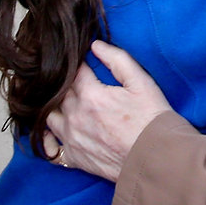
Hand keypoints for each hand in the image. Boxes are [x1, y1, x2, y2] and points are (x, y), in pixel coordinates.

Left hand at [45, 40, 171, 181]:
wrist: (156, 159)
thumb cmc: (152, 119)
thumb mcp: (142, 82)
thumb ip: (117, 59)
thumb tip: (95, 45)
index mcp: (90, 95)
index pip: (74, 72)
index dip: (79, 65)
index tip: (83, 63)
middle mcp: (75, 116)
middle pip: (59, 92)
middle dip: (66, 84)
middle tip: (77, 82)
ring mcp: (71, 138)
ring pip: (49, 116)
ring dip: (55, 107)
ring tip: (65, 103)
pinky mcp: (74, 158)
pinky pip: (50, 146)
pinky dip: (50, 137)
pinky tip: (57, 130)